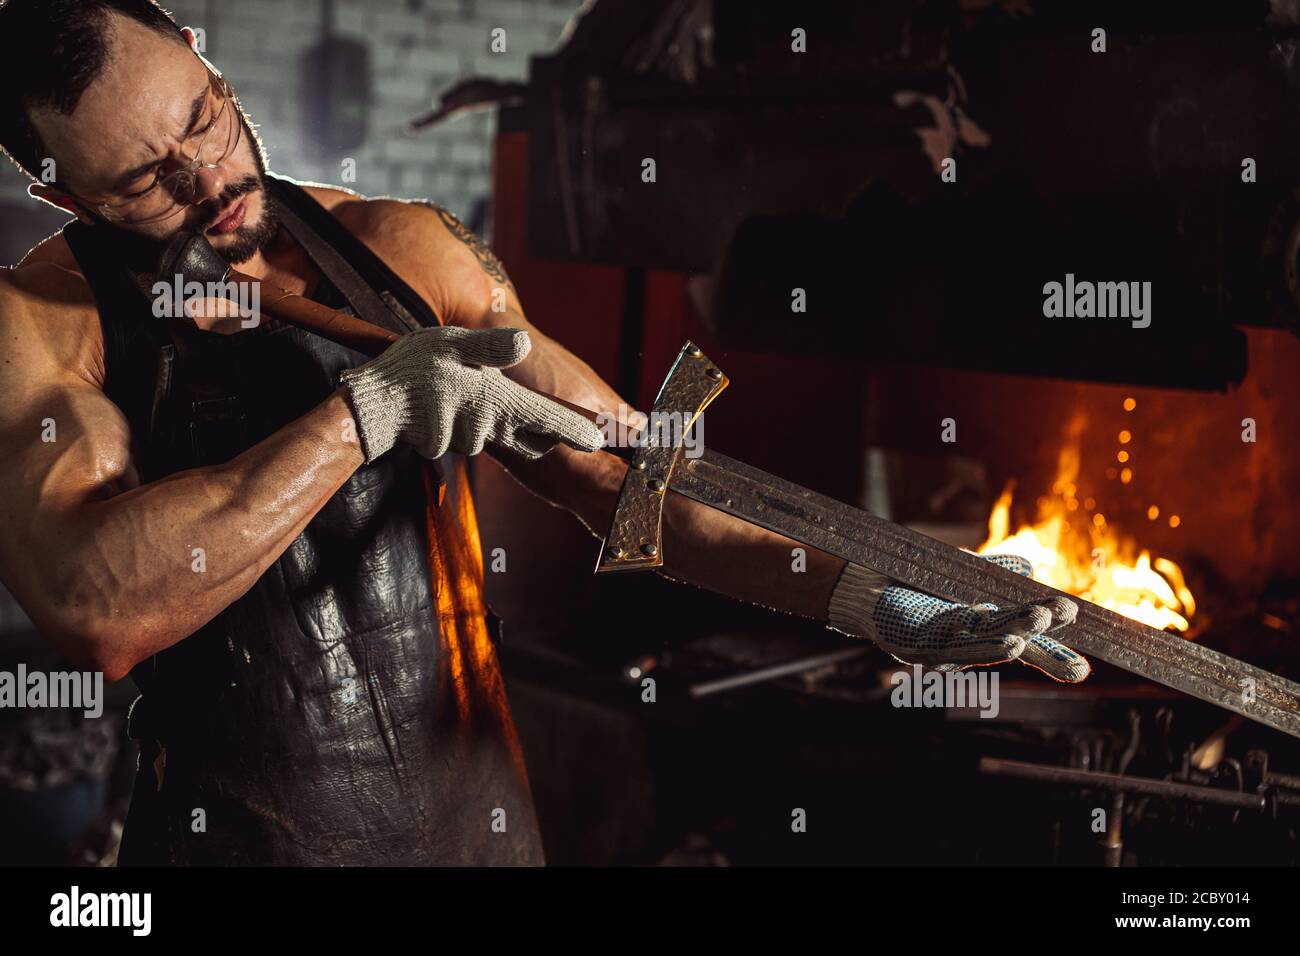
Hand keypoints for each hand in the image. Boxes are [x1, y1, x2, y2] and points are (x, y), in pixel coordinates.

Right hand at [339, 326, 604, 462]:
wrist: (368, 402)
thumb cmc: (412, 368)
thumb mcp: (453, 344)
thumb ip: (492, 347)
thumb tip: (524, 344)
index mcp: (495, 397)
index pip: (545, 417)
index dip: (573, 429)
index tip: (599, 441)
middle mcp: (485, 422)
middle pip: (517, 430)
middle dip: (517, 421)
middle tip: (495, 398)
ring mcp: (463, 438)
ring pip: (483, 434)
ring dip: (471, 418)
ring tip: (445, 396)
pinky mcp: (443, 446)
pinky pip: (454, 440)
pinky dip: (445, 425)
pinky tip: (429, 411)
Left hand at [827, 554, 1088, 681]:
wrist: (863, 587)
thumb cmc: (914, 583)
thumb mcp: (959, 573)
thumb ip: (991, 573)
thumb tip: (1027, 566)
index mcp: (979, 630)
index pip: (1022, 646)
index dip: (1051, 658)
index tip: (1084, 671)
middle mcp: (964, 644)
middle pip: (1007, 640)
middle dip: (1036, 632)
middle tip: (1064, 615)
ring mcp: (939, 648)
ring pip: (983, 644)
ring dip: (1013, 636)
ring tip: (1038, 628)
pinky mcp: (914, 647)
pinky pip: (952, 647)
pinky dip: (983, 647)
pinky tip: (1009, 646)